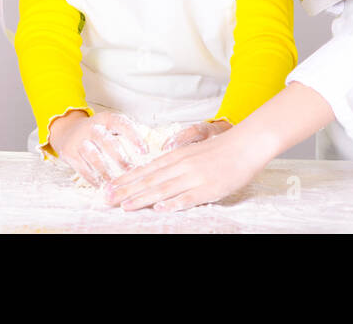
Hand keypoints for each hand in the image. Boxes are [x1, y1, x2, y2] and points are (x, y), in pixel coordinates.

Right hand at [48, 111, 149, 186]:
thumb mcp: (110, 125)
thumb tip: (152, 149)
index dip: (134, 137)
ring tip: (117, 184)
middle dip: (120, 158)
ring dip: (107, 172)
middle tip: (131, 171)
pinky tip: (103, 186)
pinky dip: (94, 179)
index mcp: (105, 119)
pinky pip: (83, 169)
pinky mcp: (70, 154)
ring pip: (94, 157)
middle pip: (106, 142)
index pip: (121, 124)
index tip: (145, 151)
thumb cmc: (98, 131)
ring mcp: (79, 141)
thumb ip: (128, 133)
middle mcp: (92, 128)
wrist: (67, 130)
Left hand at [105, 124, 268, 211]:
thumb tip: (158, 171)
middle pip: (149, 180)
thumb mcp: (193, 150)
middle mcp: (181, 166)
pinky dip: (173, 203)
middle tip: (107, 199)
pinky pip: (188, 198)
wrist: (246, 144)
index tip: (108, 187)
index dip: (126, 180)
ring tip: (125, 205)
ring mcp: (195, 177)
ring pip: (163, 189)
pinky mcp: (209, 188)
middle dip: (126, 190)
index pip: (146, 170)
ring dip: (142, 198)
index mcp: (176, 157)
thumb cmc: (221, 148)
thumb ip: (175, 160)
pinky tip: (160, 209)